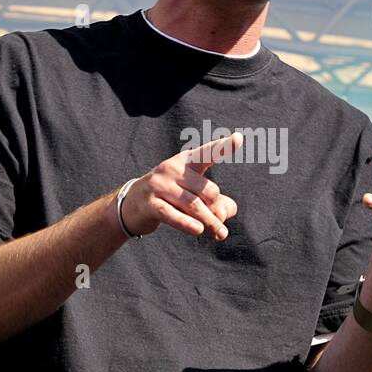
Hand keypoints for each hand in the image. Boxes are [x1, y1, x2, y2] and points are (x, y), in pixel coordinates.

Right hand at [120, 132, 241, 239]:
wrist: (132, 204)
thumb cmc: (171, 196)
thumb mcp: (193, 194)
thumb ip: (217, 203)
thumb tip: (224, 215)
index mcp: (185, 161)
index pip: (207, 154)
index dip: (222, 147)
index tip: (238, 138)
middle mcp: (172, 169)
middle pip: (206, 190)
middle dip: (216, 208)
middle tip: (219, 223)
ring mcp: (159, 185)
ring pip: (193, 205)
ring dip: (210, 222)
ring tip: (221, 234)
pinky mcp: (150, 204)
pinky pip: (172, 214)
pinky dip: (186, 223)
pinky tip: (199, 230)